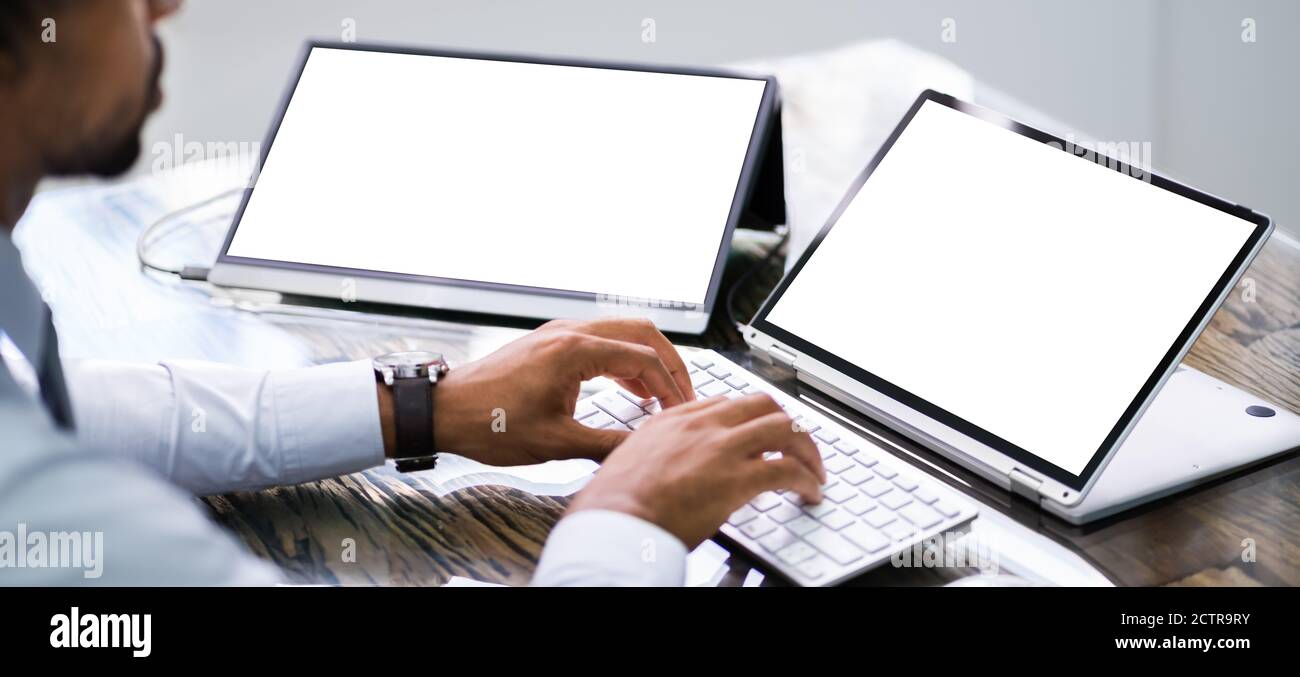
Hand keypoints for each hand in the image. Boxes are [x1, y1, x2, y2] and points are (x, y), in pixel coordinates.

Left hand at [425, 318, 695, 465]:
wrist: (444, 410)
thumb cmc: (491, 424)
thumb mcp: (556, 443)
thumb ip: (607, 444)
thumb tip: (644, 450)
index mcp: (575, 351)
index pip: (644, 359)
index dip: (672, 388)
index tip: (683, 413)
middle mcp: (570, 332)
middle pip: (642, 332)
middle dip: (670, 364)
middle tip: (684, 396)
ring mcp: (559, 333)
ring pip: (622, 332)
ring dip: (648, 359)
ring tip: (662, 395)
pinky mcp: (551, 342)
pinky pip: (601, 340)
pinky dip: (624, 359)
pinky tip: (630, 388)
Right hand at [567, 394, 825, 547]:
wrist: (613, 524)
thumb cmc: (614, 505)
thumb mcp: (631, 461)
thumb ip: (662, 456)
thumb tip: (680, 470)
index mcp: (673, 419)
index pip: (726, 403)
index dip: (751, 418)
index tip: (760, 435)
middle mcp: (701, 425)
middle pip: (762, 404)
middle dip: (786, 424)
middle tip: (796, 446)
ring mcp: (720, 448)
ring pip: (783, 428)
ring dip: (806, 450)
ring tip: (813, 470)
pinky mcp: (736, 478)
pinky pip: (787, 470)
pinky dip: (806, 480)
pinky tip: (809, 493)